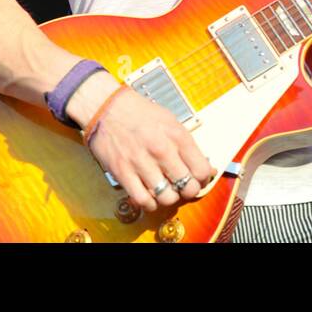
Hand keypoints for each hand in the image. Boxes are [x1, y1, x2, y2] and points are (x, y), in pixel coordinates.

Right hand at [68, 73, 215, 212]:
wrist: (108, 107)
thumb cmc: (139, 113)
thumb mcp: (170, 121)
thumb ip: (186, 144)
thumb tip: (203, 165)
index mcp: (177, 136)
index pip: (201, 170)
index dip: (204, 180)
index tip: (200, 180)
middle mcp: (162, 150)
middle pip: (187, 187)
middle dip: (189, 191)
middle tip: (184, 188)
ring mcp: (142, 163)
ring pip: (167, 197)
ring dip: (170, 198)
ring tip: (167, 191)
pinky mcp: (123, 172)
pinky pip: (142, 200)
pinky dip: (150, 203)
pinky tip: (151, 196)